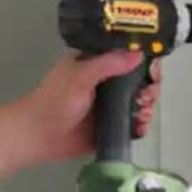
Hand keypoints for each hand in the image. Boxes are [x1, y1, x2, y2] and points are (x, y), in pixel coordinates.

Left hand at [8, 51, 163, 166]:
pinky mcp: (113, 126)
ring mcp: (111, 105)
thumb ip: (109, 63)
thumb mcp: (80, 75)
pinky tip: (140, 126)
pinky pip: (134, 123)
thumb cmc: (55, 100)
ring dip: (147, 106)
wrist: (39, 136)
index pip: (128, 55)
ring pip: (140, 101)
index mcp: (97, 63)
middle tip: (147, 96)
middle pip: (140, 80)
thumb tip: (139, 54)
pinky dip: (141, 124)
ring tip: (142, 112)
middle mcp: (107, 82)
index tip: (152, 70)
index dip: (145, 60)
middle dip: (150, 87)